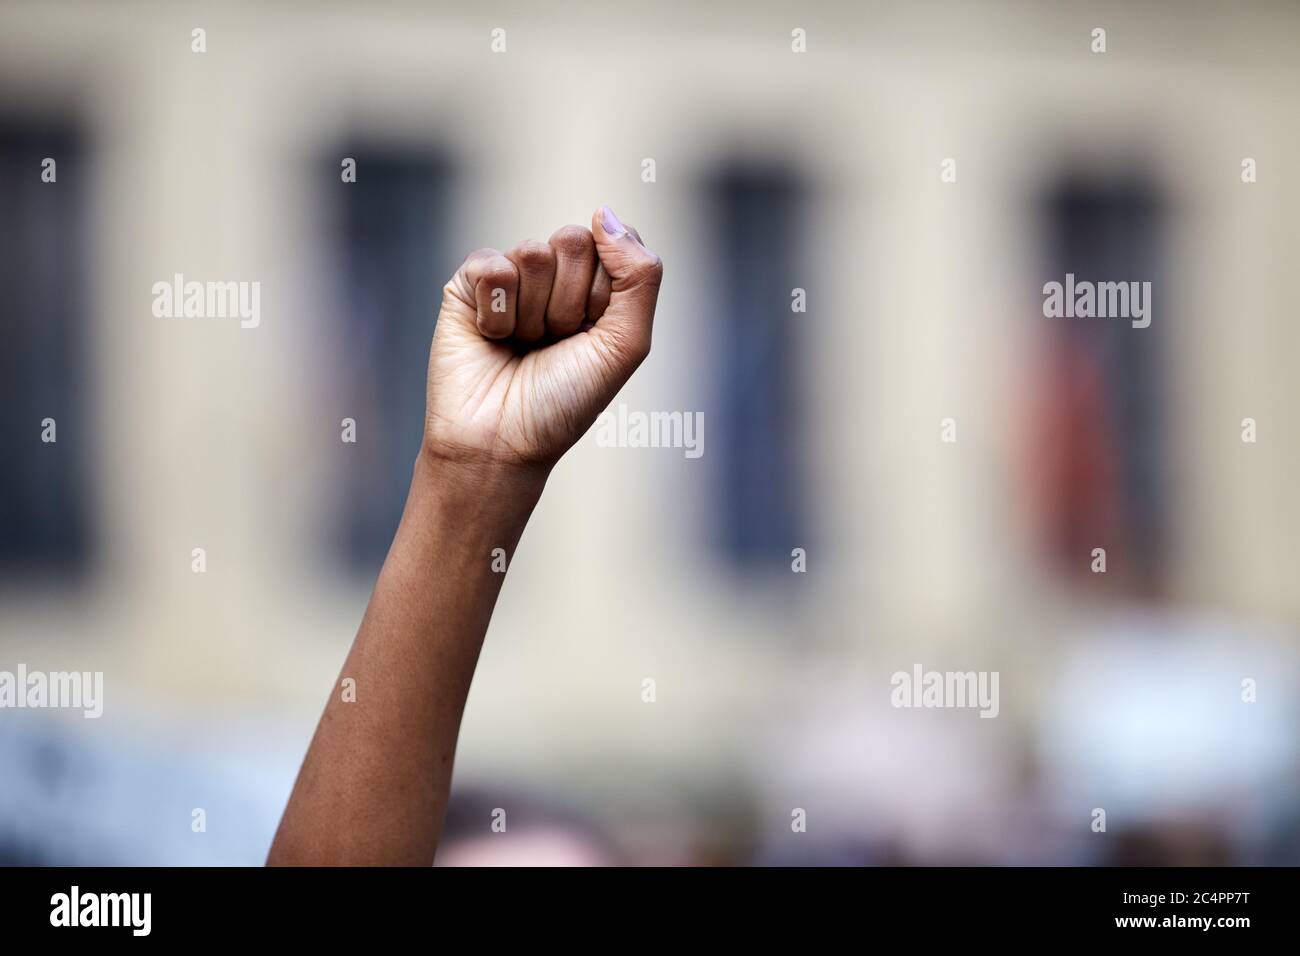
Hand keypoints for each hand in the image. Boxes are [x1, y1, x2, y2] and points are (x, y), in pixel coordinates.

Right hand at [424, 205, 662, 472]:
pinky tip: (491, 338)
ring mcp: (512, 277)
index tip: (590, 337)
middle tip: (554, 342)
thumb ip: (639, 275)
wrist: (501, 443)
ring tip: (523, 345)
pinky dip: (497, 312)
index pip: (613, 245)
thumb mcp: (625, 344)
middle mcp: (556, 278)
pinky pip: (492, 264)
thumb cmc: (564, 402)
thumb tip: (603, 213)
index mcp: (598, 288)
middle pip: (573, 240)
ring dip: (533, 313)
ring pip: (532, 252)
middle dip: (568, 302)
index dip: (603, 296)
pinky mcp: (468, 284)